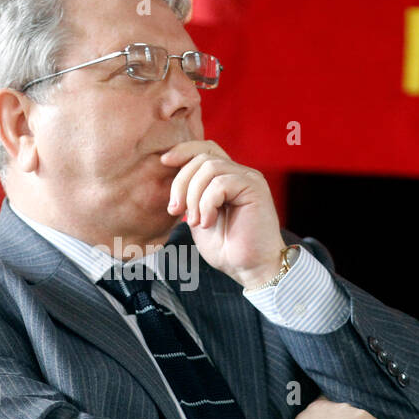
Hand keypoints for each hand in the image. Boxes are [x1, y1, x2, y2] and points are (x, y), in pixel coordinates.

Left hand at [160, 140, 285, 289]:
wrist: (251, 269)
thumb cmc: (227, 248)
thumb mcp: (199, 217)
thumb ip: (190, 197)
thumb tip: (171, 178)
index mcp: (227, 177)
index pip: (205, 149)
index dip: (183, 151)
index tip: (164, 163)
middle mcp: (239, 173)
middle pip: (202, 157)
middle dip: (181, 182)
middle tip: (175, 211)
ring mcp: (248, 179)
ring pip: (209, 168)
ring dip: (194, 196)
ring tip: (196, 221)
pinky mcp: (254, 188)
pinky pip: (220, 184)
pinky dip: (207, 204)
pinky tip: (208, 223)